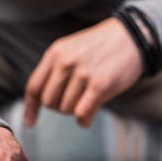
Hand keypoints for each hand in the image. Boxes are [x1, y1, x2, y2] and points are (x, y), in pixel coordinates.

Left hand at [24, 17, 142, 127]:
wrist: (132, 36)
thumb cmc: (101, 48)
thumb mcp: (71, 49)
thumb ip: (55, 70)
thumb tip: (42, 102)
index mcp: (55, 53)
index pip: (34, 87)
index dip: (31, 108)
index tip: (29, 123)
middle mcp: (66, 62)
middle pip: (49, 102)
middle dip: (59, 107)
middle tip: (74, 101)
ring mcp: (82, 74)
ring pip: (66, 109)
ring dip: (75, 111)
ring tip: (87, 99)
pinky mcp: (100, 85)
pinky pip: (81, 114)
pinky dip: (84, 119)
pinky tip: (89, 114)